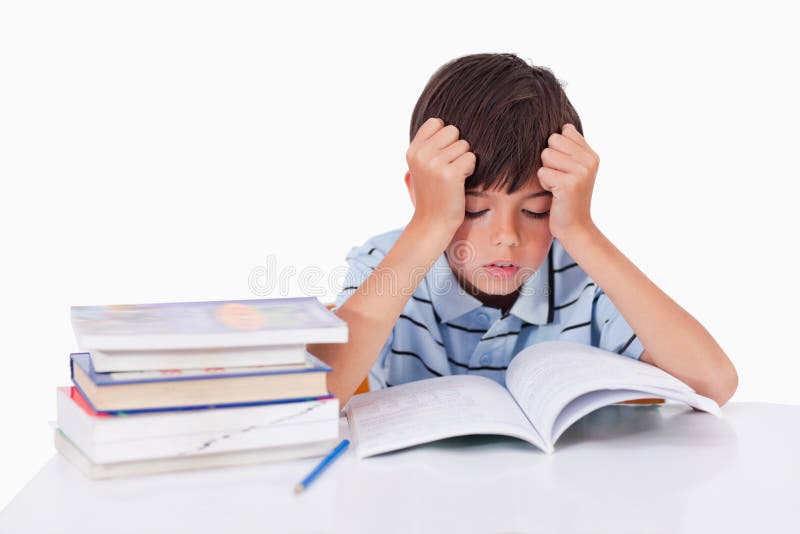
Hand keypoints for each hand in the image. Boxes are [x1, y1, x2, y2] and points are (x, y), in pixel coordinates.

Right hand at [405, 117, 475, 236]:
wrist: (433, 223)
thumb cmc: (433, 193)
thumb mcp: (422, 166)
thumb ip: (430, 144)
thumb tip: (450, 124)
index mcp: (413, 150)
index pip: (436, 122)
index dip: (445, 137)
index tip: (442, 156)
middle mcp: (421, 154)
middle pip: (453, 131)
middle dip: (456, 147)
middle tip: (449, 168)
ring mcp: (434, 163)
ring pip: (464, 144)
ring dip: (464, 160)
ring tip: (453, 177)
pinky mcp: (450, 174)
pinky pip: (471, 157)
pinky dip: (470, 169)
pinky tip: (460, 182)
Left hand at [537, 123, 598, 240]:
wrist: (575, 227)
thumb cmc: (568, 197)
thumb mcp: (575, 169)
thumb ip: (571, 148)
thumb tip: (565, 126)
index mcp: (591, 155)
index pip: (564, 132)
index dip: (556, 149)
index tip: (564, 167)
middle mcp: (590, 161)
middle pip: (552, 141)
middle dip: (549, 159)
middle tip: (558, 177)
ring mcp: (581, 172)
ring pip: (546, 155)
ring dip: (546, 172)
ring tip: (556, 185)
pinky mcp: (569, 184)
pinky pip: (542, 172)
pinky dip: (544, 184)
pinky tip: (554, 194)